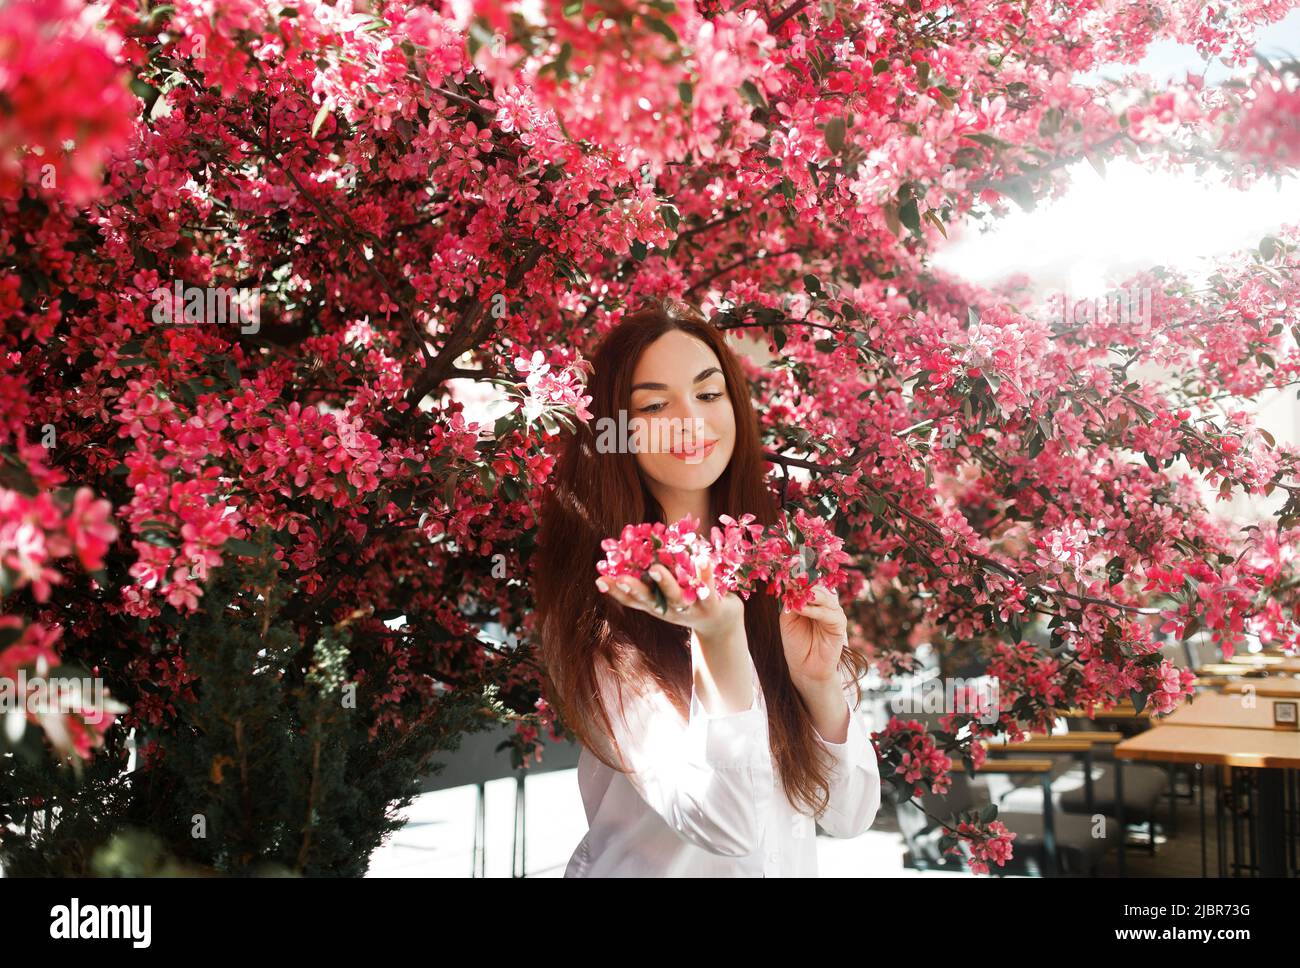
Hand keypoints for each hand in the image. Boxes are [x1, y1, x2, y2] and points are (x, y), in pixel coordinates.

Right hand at [597, 557, 743, 645]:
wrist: (721, 625)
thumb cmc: (689, 601)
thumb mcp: (668, 593)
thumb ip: (653, 577)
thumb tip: (632, 547)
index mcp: (657, 605)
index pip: (632, 600)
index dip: (615, 591)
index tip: (599, 579)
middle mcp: (670, 609)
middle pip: (649, 600)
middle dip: (634, 588)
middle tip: (620, 577)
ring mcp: (690, 609)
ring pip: (675, 596)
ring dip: (665, 582)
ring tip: (655, 568)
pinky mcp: (711, 606)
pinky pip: (708, 589)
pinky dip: (705, 573)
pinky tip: (702, 558)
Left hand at [779, 583, 846, 687]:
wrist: (804, 667)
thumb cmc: (796, 643)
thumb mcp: (788, 620)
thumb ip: (790, 603)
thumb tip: (790, 585)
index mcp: (813, 601)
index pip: (809, 584)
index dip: (798, 579)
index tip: (785, 575)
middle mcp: (825, 604)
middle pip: (818, 587)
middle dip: (804, 584)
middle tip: (790, 581)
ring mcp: (833, 613)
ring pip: (824, 597)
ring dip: (809, 595)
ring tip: (795, 594)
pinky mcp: (839, 625)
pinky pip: (828, 613)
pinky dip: (814, 610)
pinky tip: (800, 609)